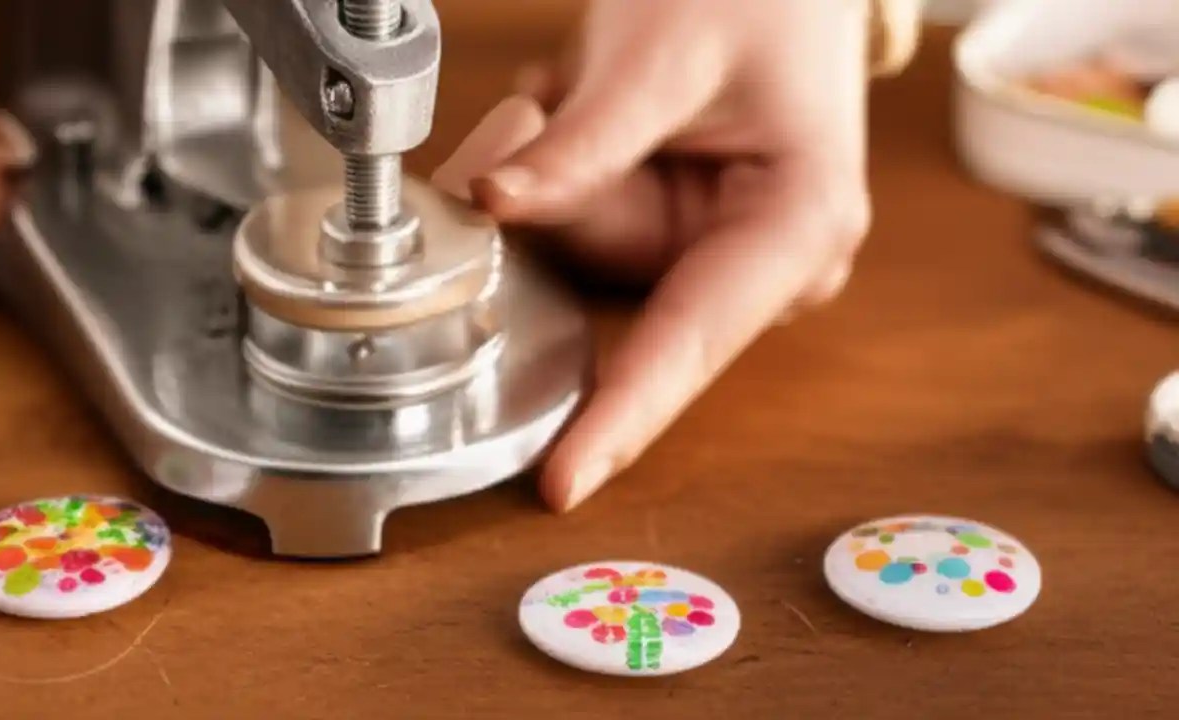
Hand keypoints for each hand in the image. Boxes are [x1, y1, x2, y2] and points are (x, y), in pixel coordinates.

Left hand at [433, 0, 873, 511]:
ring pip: (577, 249)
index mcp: (798, 228)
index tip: (561, 482)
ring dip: (551, 168)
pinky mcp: (671, 233)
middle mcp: (759, 261)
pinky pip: (577, 224)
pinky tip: (587, 104)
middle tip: (548, 105)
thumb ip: (584, 143)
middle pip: (608, 282)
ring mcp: (711, 251)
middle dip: (551, 205)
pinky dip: (557, 165)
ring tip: (581, 86)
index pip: (688, 343)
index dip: (617, 418)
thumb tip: (497, 207)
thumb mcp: (667, 53)